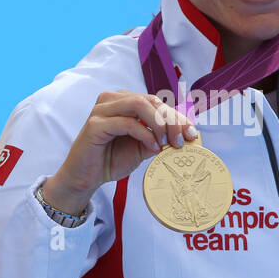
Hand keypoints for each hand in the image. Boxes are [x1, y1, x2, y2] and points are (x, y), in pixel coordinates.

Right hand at [41, 92, 197, 214]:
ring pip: (140, 105)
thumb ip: (160, 137)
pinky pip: (127, 123)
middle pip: (150, 100)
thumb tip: (186, 134)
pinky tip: (153, 148)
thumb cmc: (111, 159)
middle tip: (181, 140)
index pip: (156, 101)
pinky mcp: (95, 124)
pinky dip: (145, 134)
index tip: (192, 134)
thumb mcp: (143, 147)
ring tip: (166, 143)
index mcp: (124, 101)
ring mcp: (102, 109)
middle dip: (171, 120)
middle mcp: (112, 99)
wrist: (86, 177)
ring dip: (160, 124)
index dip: (177, 116)